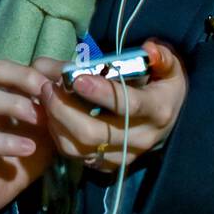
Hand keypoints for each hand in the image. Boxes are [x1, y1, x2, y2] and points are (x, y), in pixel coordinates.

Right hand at [0, 57, 62, 213]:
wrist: (2, 188)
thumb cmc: (29, 151)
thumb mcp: (52, 129)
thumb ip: (62, 111)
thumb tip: (86, 91)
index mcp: (10, 91)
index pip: (22, 64)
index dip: (44, 67)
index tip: (69, 77)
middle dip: (25, 77)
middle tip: (48, 93)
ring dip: (15, 104)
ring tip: (41, 121)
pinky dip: (7, 142)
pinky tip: (30, 148)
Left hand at [37, 39, 187, 175]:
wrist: (167, 115)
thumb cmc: (162, 83)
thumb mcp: (169, 66)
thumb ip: (161, 55)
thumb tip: (149, 49)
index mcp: (158, 110)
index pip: (128, 106)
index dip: (101, 93)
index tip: (77, 79)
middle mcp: (141, 138)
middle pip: (94, 132)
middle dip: (64, 109)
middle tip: (46, 86)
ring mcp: (123, 155)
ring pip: (80, 148)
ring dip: (56, 122)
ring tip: (44, 97)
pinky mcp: (107, 165)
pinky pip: (76, 155)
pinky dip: (58, 135)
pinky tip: (52, 114)